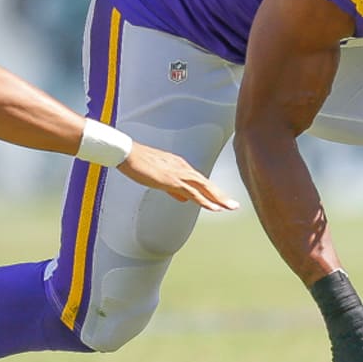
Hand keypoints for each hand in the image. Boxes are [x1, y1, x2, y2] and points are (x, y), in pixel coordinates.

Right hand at [116, 142, 238, 210]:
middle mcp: (183, 167)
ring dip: (218, 198)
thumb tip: (184, 199)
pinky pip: (193, 192)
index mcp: (180, 166)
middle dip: (221, 195)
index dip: (212, 191)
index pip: (200, 181)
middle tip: (234, 205)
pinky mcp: (173, 179)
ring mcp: (179, 173)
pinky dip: (205, 200)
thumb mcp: (158, 176)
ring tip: (230, 208)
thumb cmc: (138, 162)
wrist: (128, 153)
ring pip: (204, 187)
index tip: (222, 200)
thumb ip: (173, 188)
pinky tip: (214, 208)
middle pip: (206, 184)